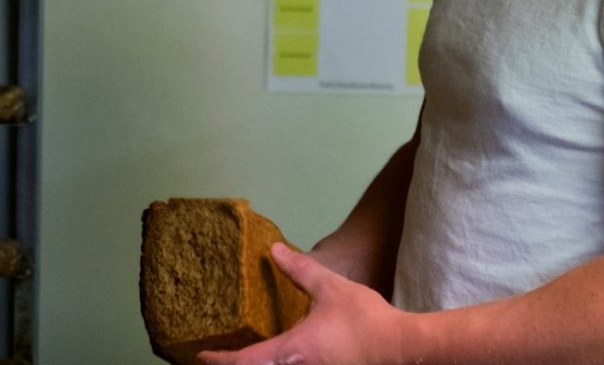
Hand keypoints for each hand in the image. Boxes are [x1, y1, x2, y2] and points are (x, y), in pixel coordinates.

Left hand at [198, 243, 409, 364]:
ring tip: (242, 357)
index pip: (243, 362)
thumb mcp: (330, 288)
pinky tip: (276, 358)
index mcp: (291, 352)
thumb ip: (300, 269)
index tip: (202, 354)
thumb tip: (273, 249)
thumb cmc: (365, 320)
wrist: (402, 349)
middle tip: (218, 356)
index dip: (218, 359)